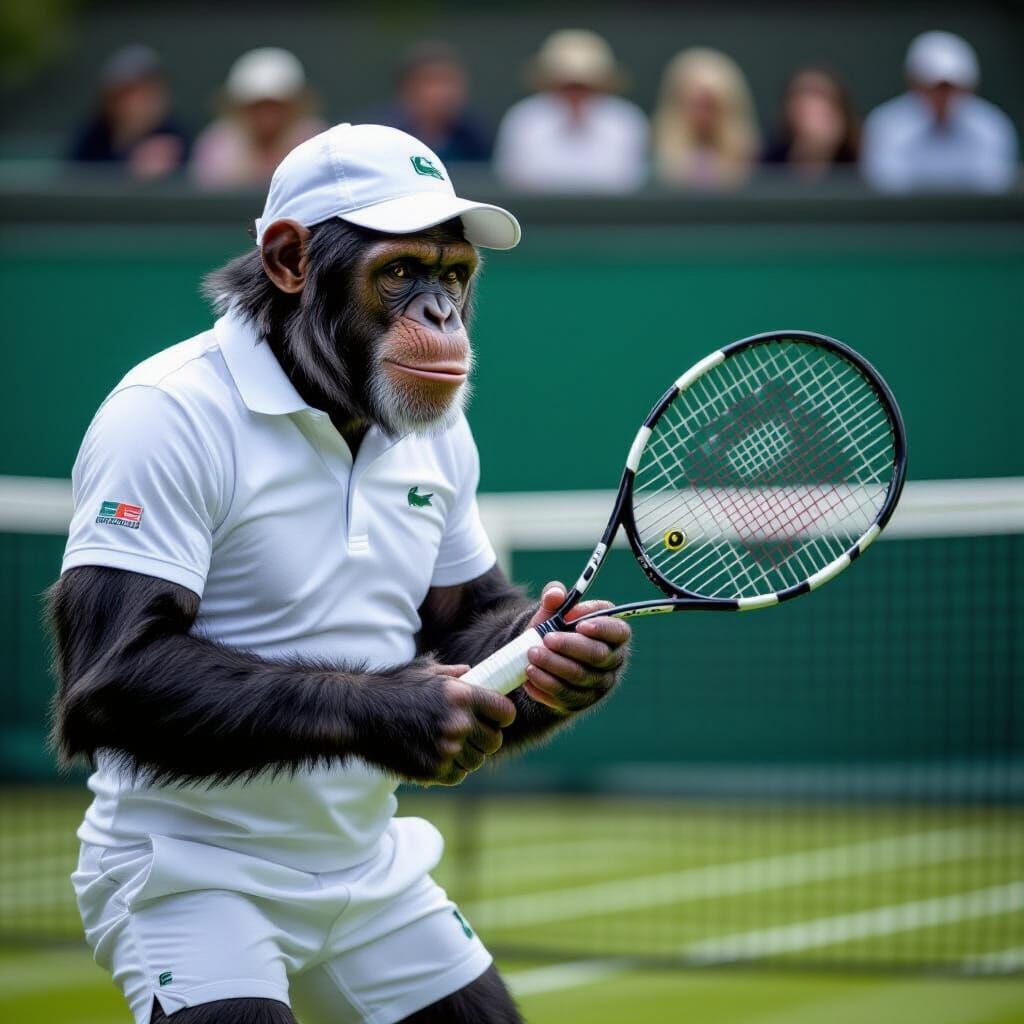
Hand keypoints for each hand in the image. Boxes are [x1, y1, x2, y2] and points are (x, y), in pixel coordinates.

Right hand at [361, 659, 516, 785]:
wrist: (358, 714)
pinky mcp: (432, 770)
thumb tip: (471, 672)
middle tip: (471, 736)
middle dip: (485, 739)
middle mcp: (458, 722)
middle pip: (494, 741)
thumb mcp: (424, 673)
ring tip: (450, 746)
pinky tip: (437, 757)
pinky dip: (451, 770)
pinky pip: (457, 776)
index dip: (502, 716)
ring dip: (467, 756)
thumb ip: (453, 675)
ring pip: (476, 761)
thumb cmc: (391, 689)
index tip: (495, 719)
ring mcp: (445, 749)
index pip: (504, 712)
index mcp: (461, 695)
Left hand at [523, 581, 630, 713]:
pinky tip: (529, 676)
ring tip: (531, 655)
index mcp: (613, 634)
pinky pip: (565, 696)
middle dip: (570, 646)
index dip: (602, 628)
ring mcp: (598, 684)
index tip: (579, 624)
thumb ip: (554, 597)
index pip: (619, 631)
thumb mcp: (552, 611)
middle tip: (546, 639)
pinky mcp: (581, 701)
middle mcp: (612, 660)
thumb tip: (554, 594)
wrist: (543, 658)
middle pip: (598, 656)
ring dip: (553, 666)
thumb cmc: (555, 629)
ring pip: (579, 677)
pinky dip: (545, 686)